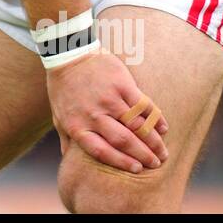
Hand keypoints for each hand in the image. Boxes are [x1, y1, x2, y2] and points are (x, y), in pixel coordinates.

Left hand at [46, 45, 169, 172]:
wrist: (68, 53)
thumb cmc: (63, 88)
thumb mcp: (58, 116)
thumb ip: (67, 140)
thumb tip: (69, 163)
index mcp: (78, 126)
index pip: (103, 152)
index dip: (122, 162)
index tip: (138, 169)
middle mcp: (94, 115)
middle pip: (124, 141)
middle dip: (144, 155)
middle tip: (157, 163)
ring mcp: (109, 99)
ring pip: (137, 126)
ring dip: (154, 141)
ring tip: (163, 151)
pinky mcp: (122, 84)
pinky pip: (144, 105)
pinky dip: (156, 118)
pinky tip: (164, 128)